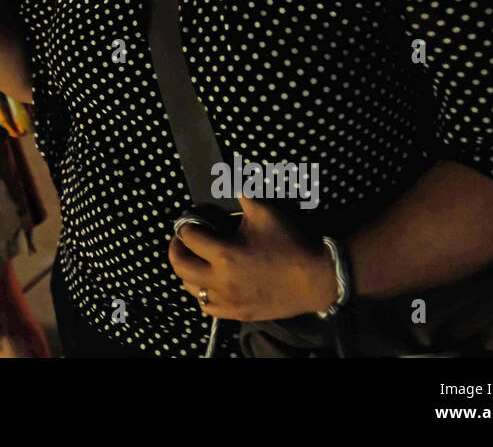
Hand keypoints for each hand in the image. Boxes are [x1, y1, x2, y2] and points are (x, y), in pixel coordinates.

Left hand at [167, 196, 338, 321]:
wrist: (317, 278)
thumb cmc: (290, 243)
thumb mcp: (265, 212)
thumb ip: (242, 194)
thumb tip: (228, 179)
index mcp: (225, 254)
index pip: (189, 238)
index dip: (185, 226)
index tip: (188, 222)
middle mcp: (220, 281)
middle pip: (181, 267)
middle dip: (176, 249)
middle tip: (181, 240)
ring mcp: (228, 301)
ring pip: (191, 290)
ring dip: (187, 273)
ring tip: (194, 261)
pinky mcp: (238, 313)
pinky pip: (208, 307)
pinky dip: (202, 294)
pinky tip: (207, 284)